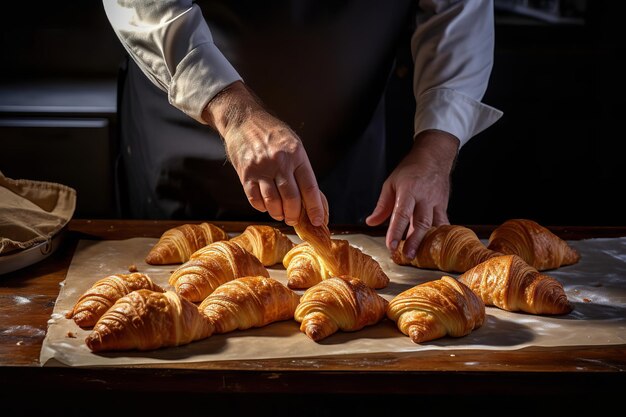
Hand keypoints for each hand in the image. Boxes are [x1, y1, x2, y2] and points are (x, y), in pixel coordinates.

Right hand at [202, 81, 323, 226]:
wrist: (243, 119)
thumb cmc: (271, 133)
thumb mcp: (293, 144)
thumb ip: (300, 168)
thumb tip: (310, 197)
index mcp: (296, 154)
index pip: (309, 187)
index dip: (315, 207)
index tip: (318, 220)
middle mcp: (280, 161)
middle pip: (291, 198)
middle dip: (294, 214)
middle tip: (294, 219)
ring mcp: (261, 168)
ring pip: (273, 201)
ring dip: (278, 213)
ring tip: (280, 215)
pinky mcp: (245, 173)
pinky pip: (255, 198)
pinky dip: (262, 207)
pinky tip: (265, 206)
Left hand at [365, 130, 458, 257]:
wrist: (434, 157)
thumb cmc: (410, 170)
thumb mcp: (391, 183)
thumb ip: (382, 206)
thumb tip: (371, 222)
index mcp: (408, 190)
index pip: (401, 214)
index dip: (396, 231)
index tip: (391, 245)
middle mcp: (424, 197)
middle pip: (420, 222)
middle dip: (413, 241)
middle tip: (407, 256)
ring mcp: (436, 201)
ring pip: (434, 225)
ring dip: (426, 241)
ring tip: (420, 255)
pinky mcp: (444, 205)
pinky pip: (443, 222)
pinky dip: (439, 235)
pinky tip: (435, 246)